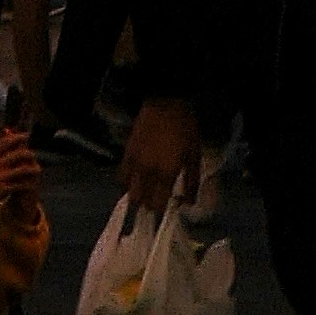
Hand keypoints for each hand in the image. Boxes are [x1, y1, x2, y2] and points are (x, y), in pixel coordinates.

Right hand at [0, 131, 40, 212]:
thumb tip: (3, 145)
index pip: (6, 142)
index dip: (17, 137)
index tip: (26, 135)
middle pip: (18, 154)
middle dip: (28, 154)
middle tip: (33, 154)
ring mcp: (0, 177)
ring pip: (22, 169)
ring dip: (31, 169)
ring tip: (36, 169)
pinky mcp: (3, 189)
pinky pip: (19, 185)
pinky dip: (26, 184)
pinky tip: (31, 184)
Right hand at [120, 96, 201, 215]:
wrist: (165, 102)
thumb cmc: (184, 128)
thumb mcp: (194, 154)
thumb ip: (192, 181)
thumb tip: (189, 203)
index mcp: (166, 174)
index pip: (158, 205)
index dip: (162, 212)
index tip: (169, 209)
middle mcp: (147, 174)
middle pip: (142, 202)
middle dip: (150, 205)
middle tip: (159, 200)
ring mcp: (134, 165)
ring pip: (130, 193)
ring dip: (138, 196)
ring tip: (147, 193)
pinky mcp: (126, 156)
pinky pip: (121, 178)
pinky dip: (127, 184)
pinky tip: (135, 181)